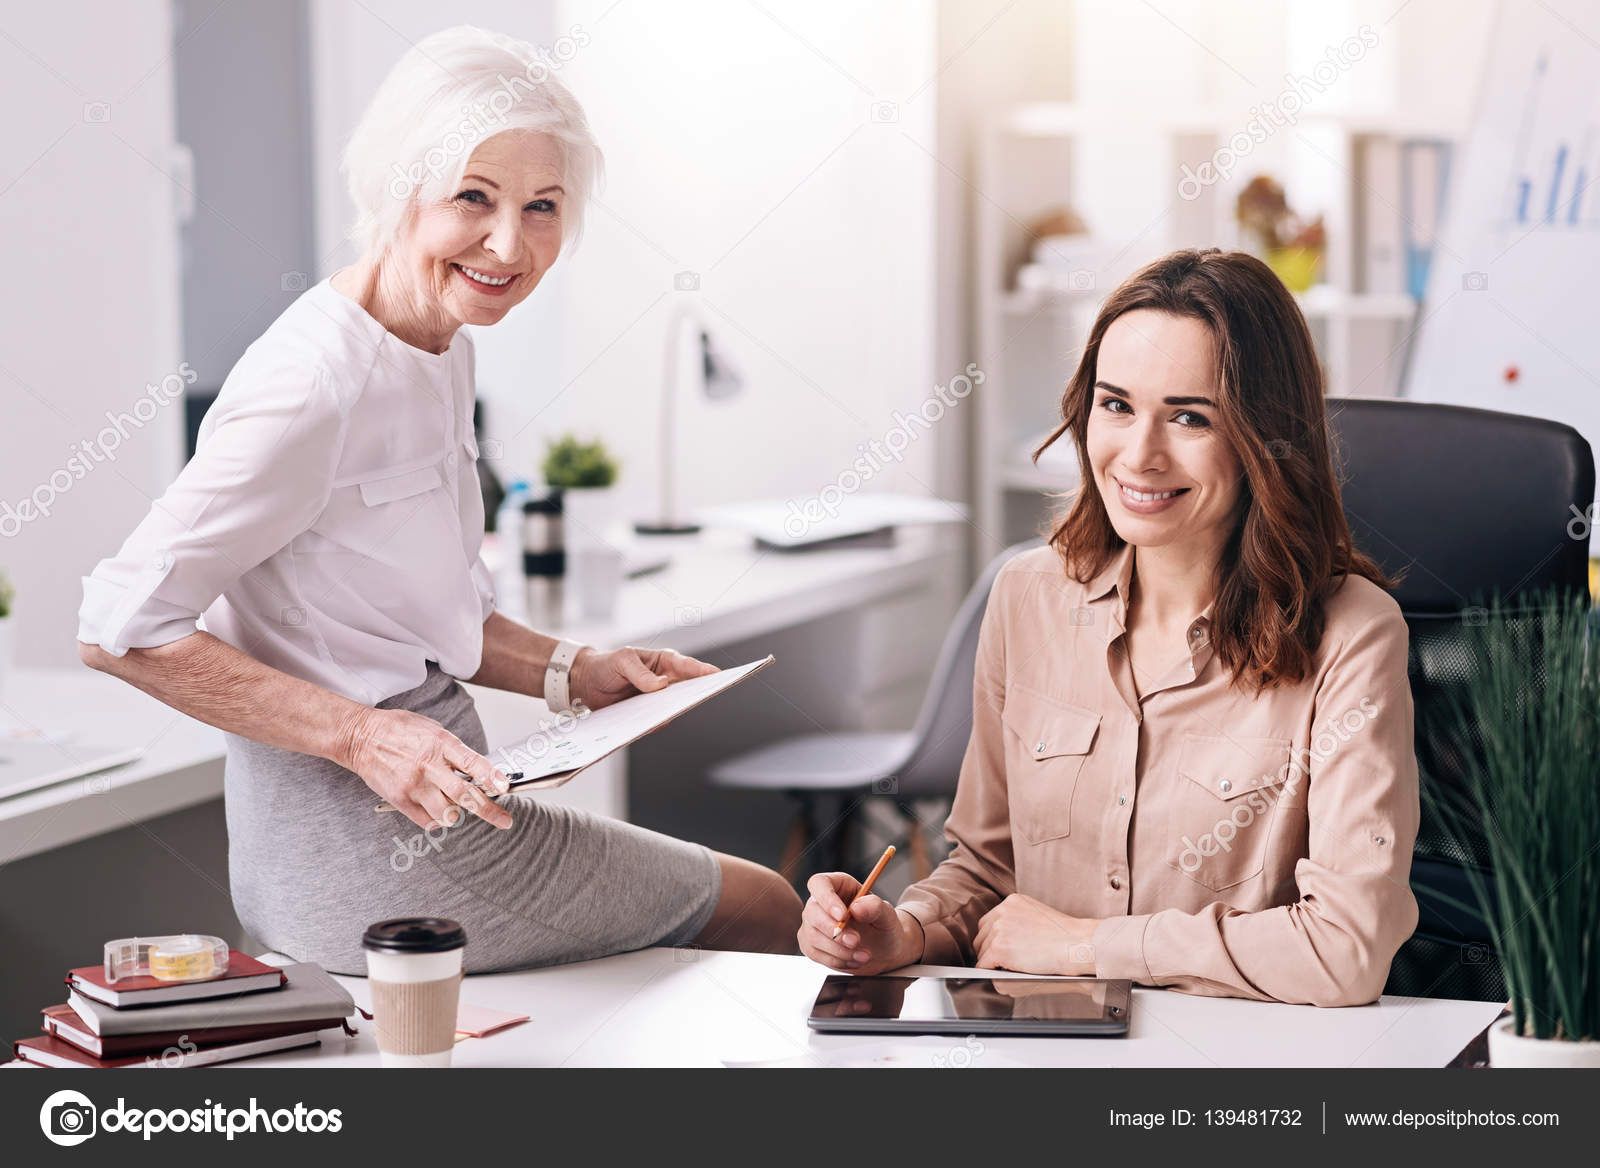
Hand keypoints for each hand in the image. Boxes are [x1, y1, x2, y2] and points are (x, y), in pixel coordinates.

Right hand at [340, 706, 513, 831]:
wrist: (361, 737)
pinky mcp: (399, 799)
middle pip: (463, 794)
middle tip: (504, 820)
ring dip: (457, 814)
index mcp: (440, 743)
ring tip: (456, 808)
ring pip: (446, 813)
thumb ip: (453, 750)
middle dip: (488, 811)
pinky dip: (436, 819)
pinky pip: (425, 820)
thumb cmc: (398, 731)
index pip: (472, 762)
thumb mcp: (432, 729)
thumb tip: (477, 770)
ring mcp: (413, 784)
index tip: (505, 788)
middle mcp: (428, 765)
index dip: (491, 777)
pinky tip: (435, 810)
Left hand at [567, 645, 717, 710]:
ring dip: (673, 711)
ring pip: (673, 708)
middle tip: (702, 697)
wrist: (585, 683)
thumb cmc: (607, 665)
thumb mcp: (623, 661)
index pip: (688, 666)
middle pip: (688, 689)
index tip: (718, 675)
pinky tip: (650, 724)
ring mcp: (657, 700)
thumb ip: (641, 674)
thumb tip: (661, 685)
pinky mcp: (647, 715)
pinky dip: (655, 724)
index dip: (704, 670)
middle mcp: (665, 681)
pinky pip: (657, 722)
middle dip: (696, 693)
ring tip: (668, 713)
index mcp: (663, 662)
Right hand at [799, 872, 923, 974]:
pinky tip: (854, 960)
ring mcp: (813, 925)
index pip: (819, 883)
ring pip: (813, 937)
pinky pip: (816, 954)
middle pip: (812, 913)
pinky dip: (837, 960)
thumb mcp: (887, 914)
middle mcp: (821, 903)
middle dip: (834, 932)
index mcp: (838, 885)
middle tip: (856, 941)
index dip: (827, 899)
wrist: (883, 949)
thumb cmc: (883, 926)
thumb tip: (856, 907)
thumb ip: (875, 907)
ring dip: (840, 950)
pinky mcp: (812, 945)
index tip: (842, 916)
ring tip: (864, 955)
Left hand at [973, 894, 1098, 974]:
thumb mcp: (1038, 916)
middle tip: (995, 962)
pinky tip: (998, 974)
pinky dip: (989, 971)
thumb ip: (1019, 922)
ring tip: (1000, 969)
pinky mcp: (999, 948)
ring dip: (990, 961)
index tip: (994, 947)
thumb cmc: (1066, 935)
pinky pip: (984, 964)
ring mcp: (999, 930)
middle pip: (982, 934)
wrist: (1077, 944)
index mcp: (1012, 902)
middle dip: (988, 948)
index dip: (991, 937)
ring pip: (982, 950)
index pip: (989, 920)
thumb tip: (1007, 938)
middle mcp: (1002, 912)